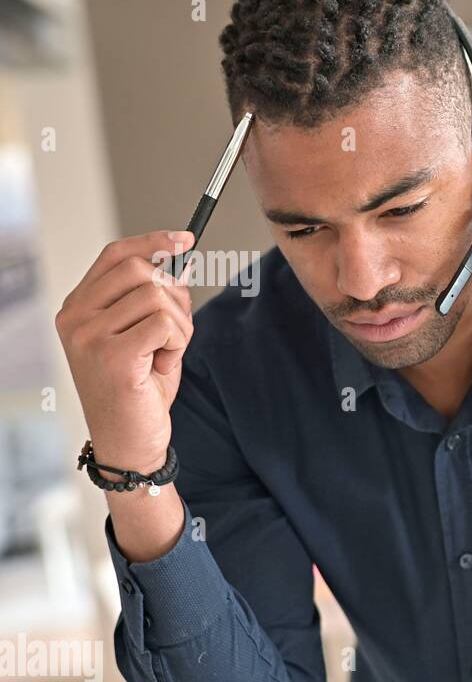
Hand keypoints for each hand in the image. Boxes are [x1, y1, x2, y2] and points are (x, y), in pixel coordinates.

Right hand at [55, 230, 195, 472]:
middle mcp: (75, 318)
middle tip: (176, 330)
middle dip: (174, 295)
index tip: (185, 240)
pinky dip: (178, 343)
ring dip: (179, 327)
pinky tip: (161, 366)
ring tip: (164, 355)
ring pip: (158, 298)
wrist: (131, 442)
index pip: (115, 255)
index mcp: (77, 307)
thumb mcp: (148, 335)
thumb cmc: (140, 389)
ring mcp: (89, 336)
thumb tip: (181, 258)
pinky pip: (166, 324)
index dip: (153, 242)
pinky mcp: (112, 356)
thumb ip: (158, 298)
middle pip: (141, 270)